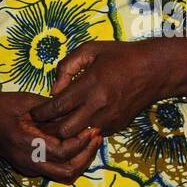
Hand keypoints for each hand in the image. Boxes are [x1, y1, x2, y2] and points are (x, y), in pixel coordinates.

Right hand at [0, 91, 102, 182]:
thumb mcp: (27, 101)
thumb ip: (52, 110)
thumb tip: (76, 111)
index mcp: (27, 143)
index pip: (63, 152)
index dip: (81, 142)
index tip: (92, 127)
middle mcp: (29, 160)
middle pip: (67, 170)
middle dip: (86, 155)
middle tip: (96, 136)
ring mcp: (28, 166)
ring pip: (63, 175)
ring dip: (80, 161)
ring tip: (90, 143)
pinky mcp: (29, 167)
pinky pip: (54, 171)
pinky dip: (69, 161)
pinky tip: (76, 145)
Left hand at [27, 39, 171, 139]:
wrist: (154, 70)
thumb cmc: (119, 55)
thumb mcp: (90, 49)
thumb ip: (67, 67)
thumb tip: (53, 90)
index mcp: (90, 84)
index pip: (57, 107)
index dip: (40, 113)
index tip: (32, 113)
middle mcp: (99, 105)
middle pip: (65, 130)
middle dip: (49, 128)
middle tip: (42, 123)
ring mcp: (109, 118)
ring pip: (78, 136)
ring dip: (66, 132)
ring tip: (57, 123)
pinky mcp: (117, 126)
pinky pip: (93, 133)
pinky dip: (83, 130)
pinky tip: (79, 120)